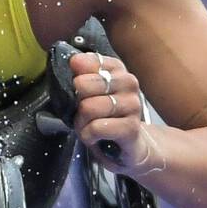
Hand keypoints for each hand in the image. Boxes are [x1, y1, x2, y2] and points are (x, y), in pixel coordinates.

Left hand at [70, 50, 164, 175]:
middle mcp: (128, 82)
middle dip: (76, 105)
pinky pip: (96, 127)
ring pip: (88, 107)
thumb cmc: (104, 118)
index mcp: (116, 69)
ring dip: (81, 122)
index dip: (76, 78)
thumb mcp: (88, 95)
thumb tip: (74, 60)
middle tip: (84, 115)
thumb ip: (81, 75)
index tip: (79, 90)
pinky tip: (95, 138)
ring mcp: (132, 104)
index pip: (87, 62)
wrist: (129, 146)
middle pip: (84, 84)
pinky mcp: (131, 127)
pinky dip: (88, 135)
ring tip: (90, 128)